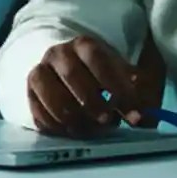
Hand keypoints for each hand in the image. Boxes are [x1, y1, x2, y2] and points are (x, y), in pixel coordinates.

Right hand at [27, 35, 142, 137]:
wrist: (75, 75)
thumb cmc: (110, 78)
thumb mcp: (133, 78)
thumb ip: (144, 93)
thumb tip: (145, 115)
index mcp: (85, 45)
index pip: (98, 60)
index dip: (116, 86)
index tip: (134, 113)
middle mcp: (58, 54)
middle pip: (72, 75)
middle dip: (93, 102)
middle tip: (109, 121)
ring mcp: (40, 73)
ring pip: (50, 94)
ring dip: (73, 117)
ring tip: (92, 129)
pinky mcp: (31, 95)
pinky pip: (38, 113)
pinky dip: (57, 127)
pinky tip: (74, 132)